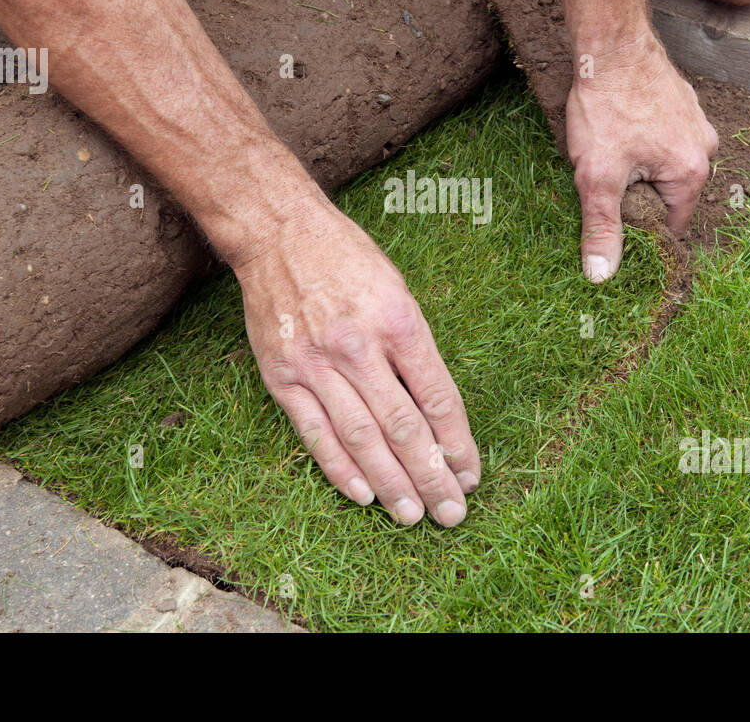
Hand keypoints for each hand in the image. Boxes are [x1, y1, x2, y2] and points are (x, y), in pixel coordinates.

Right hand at [230, 199, 479, 526]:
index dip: (457, 443)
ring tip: (413, 516)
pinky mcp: (282, 375)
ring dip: (391, 484)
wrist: (278, 234)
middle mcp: (358, 346)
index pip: (437, 397)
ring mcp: (316, 364)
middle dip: (431, 476)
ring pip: (361, 439)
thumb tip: (437, 413)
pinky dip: (340, 468)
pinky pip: (315, 433)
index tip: (471, 475)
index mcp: (398, 321)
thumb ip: (415, 349)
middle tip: (452, 513)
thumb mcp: (398, 290)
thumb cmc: (347, 260)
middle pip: (403, 427)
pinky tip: (363, 495)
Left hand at [567, 33, 717, 280]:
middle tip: (603, 172)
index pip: (670, 225)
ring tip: (608, 145)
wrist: (610, 42)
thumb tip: (602, 276)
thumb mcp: (597, 177)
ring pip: (661, 165)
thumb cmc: (606, 106)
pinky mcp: (681, 103)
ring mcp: (696, 122)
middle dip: (634, 192)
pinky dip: (639, 140)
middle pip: (667, 195)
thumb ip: (602, 228)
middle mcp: (705, 148)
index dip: (637, 228)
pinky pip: (661, 138)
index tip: (611, 215)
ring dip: (635, 165)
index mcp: (693, 172)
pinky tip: (616, 126)